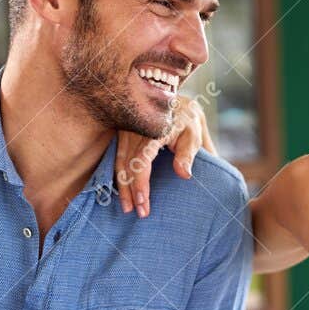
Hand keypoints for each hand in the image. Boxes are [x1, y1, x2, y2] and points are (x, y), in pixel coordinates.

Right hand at [115, 94, 215, 217]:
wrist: (171, 96)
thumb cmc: (185, 119)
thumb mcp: (192, 133)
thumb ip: (188, 154)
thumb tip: (184, 175)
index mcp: (153, 130)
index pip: (141, 160)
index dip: (140, 182)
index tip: (142, 202)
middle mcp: (134, 131)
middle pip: (127, 165)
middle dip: (130, 191)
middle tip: (139, 212)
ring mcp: (125, 132)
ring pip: (118, 163)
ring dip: (122, 187)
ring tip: (127, 208)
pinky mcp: (121, 135)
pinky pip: (116, 158)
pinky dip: (118, 176)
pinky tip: (121, 191)